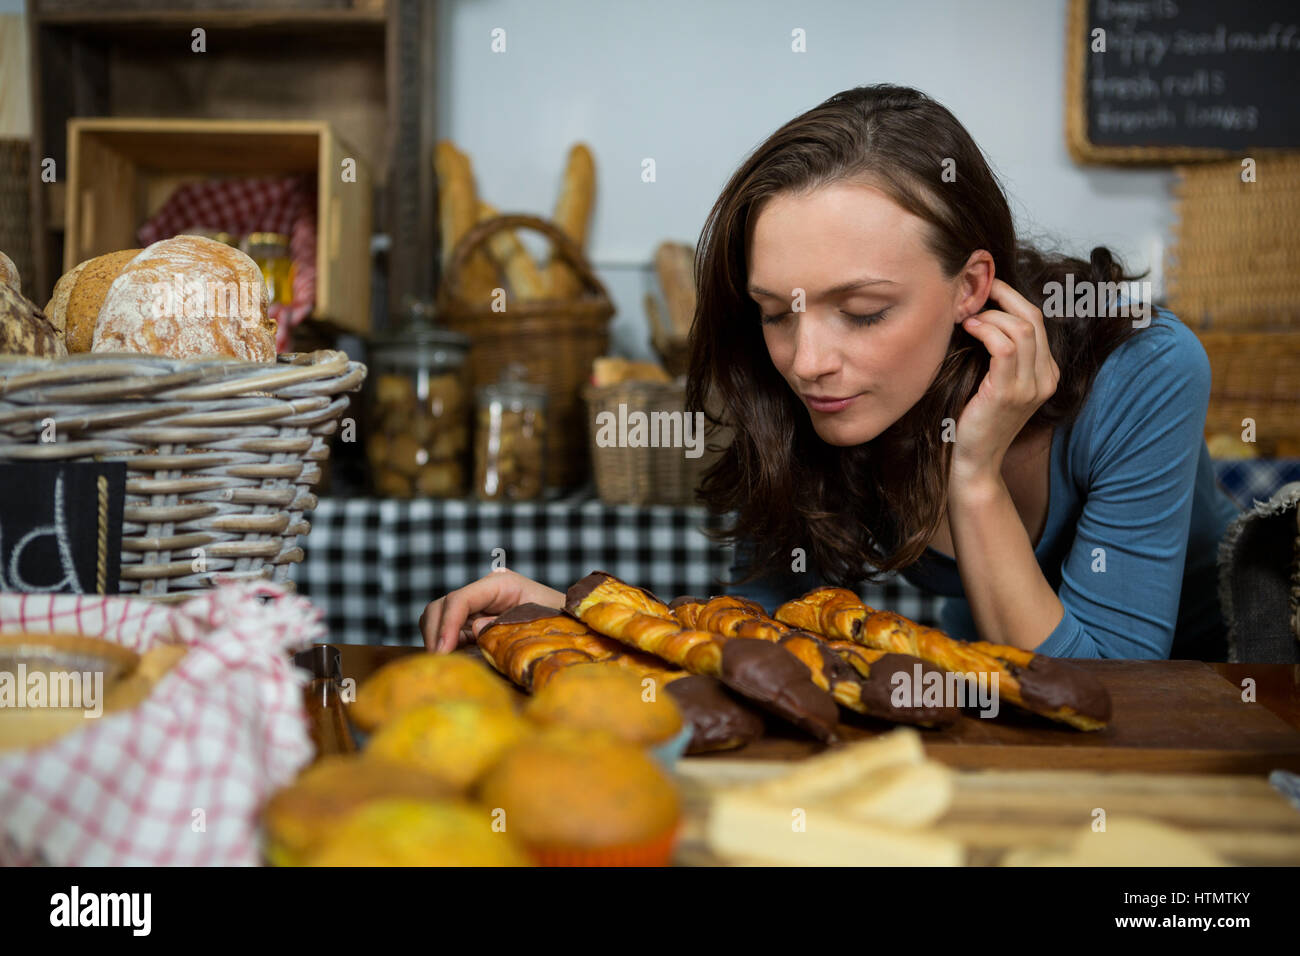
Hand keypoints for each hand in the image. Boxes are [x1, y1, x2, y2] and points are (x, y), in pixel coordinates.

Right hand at [418, 570, 565, 652]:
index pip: (461, 599)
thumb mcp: (540, 623)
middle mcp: (484, 592)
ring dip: (437, 640)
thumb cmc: (564, 624)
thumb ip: (507, 625)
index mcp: (502, 584)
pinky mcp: (474, 623)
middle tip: (439, 662)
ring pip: (437, 618)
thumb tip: (474, 630)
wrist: (574, 631)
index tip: (443, 651)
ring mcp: (477, 607)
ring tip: (446, 663)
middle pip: (441, 606)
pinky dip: (444, 645)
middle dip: (436, 633)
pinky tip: (453, 661)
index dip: (447, 624)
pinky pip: (447, 632)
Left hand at [953, 278, 1058, 483]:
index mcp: (1046, 374)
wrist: (972, 462)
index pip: (1039, 322)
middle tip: (977, 290)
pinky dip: (987, 330)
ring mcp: (1031, 387)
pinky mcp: (1009, 394)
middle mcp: (1045, 379)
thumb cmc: (975, 419)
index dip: (1012, 300)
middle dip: (1005, 297)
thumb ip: (1000, 354)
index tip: (986, 291)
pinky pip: (1006, 347)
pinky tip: (970, 329)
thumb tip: (982, 313)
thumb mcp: (995, 382)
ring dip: (991, 315)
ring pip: (1022, 329)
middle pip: (1034, 318)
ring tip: (968, 316)